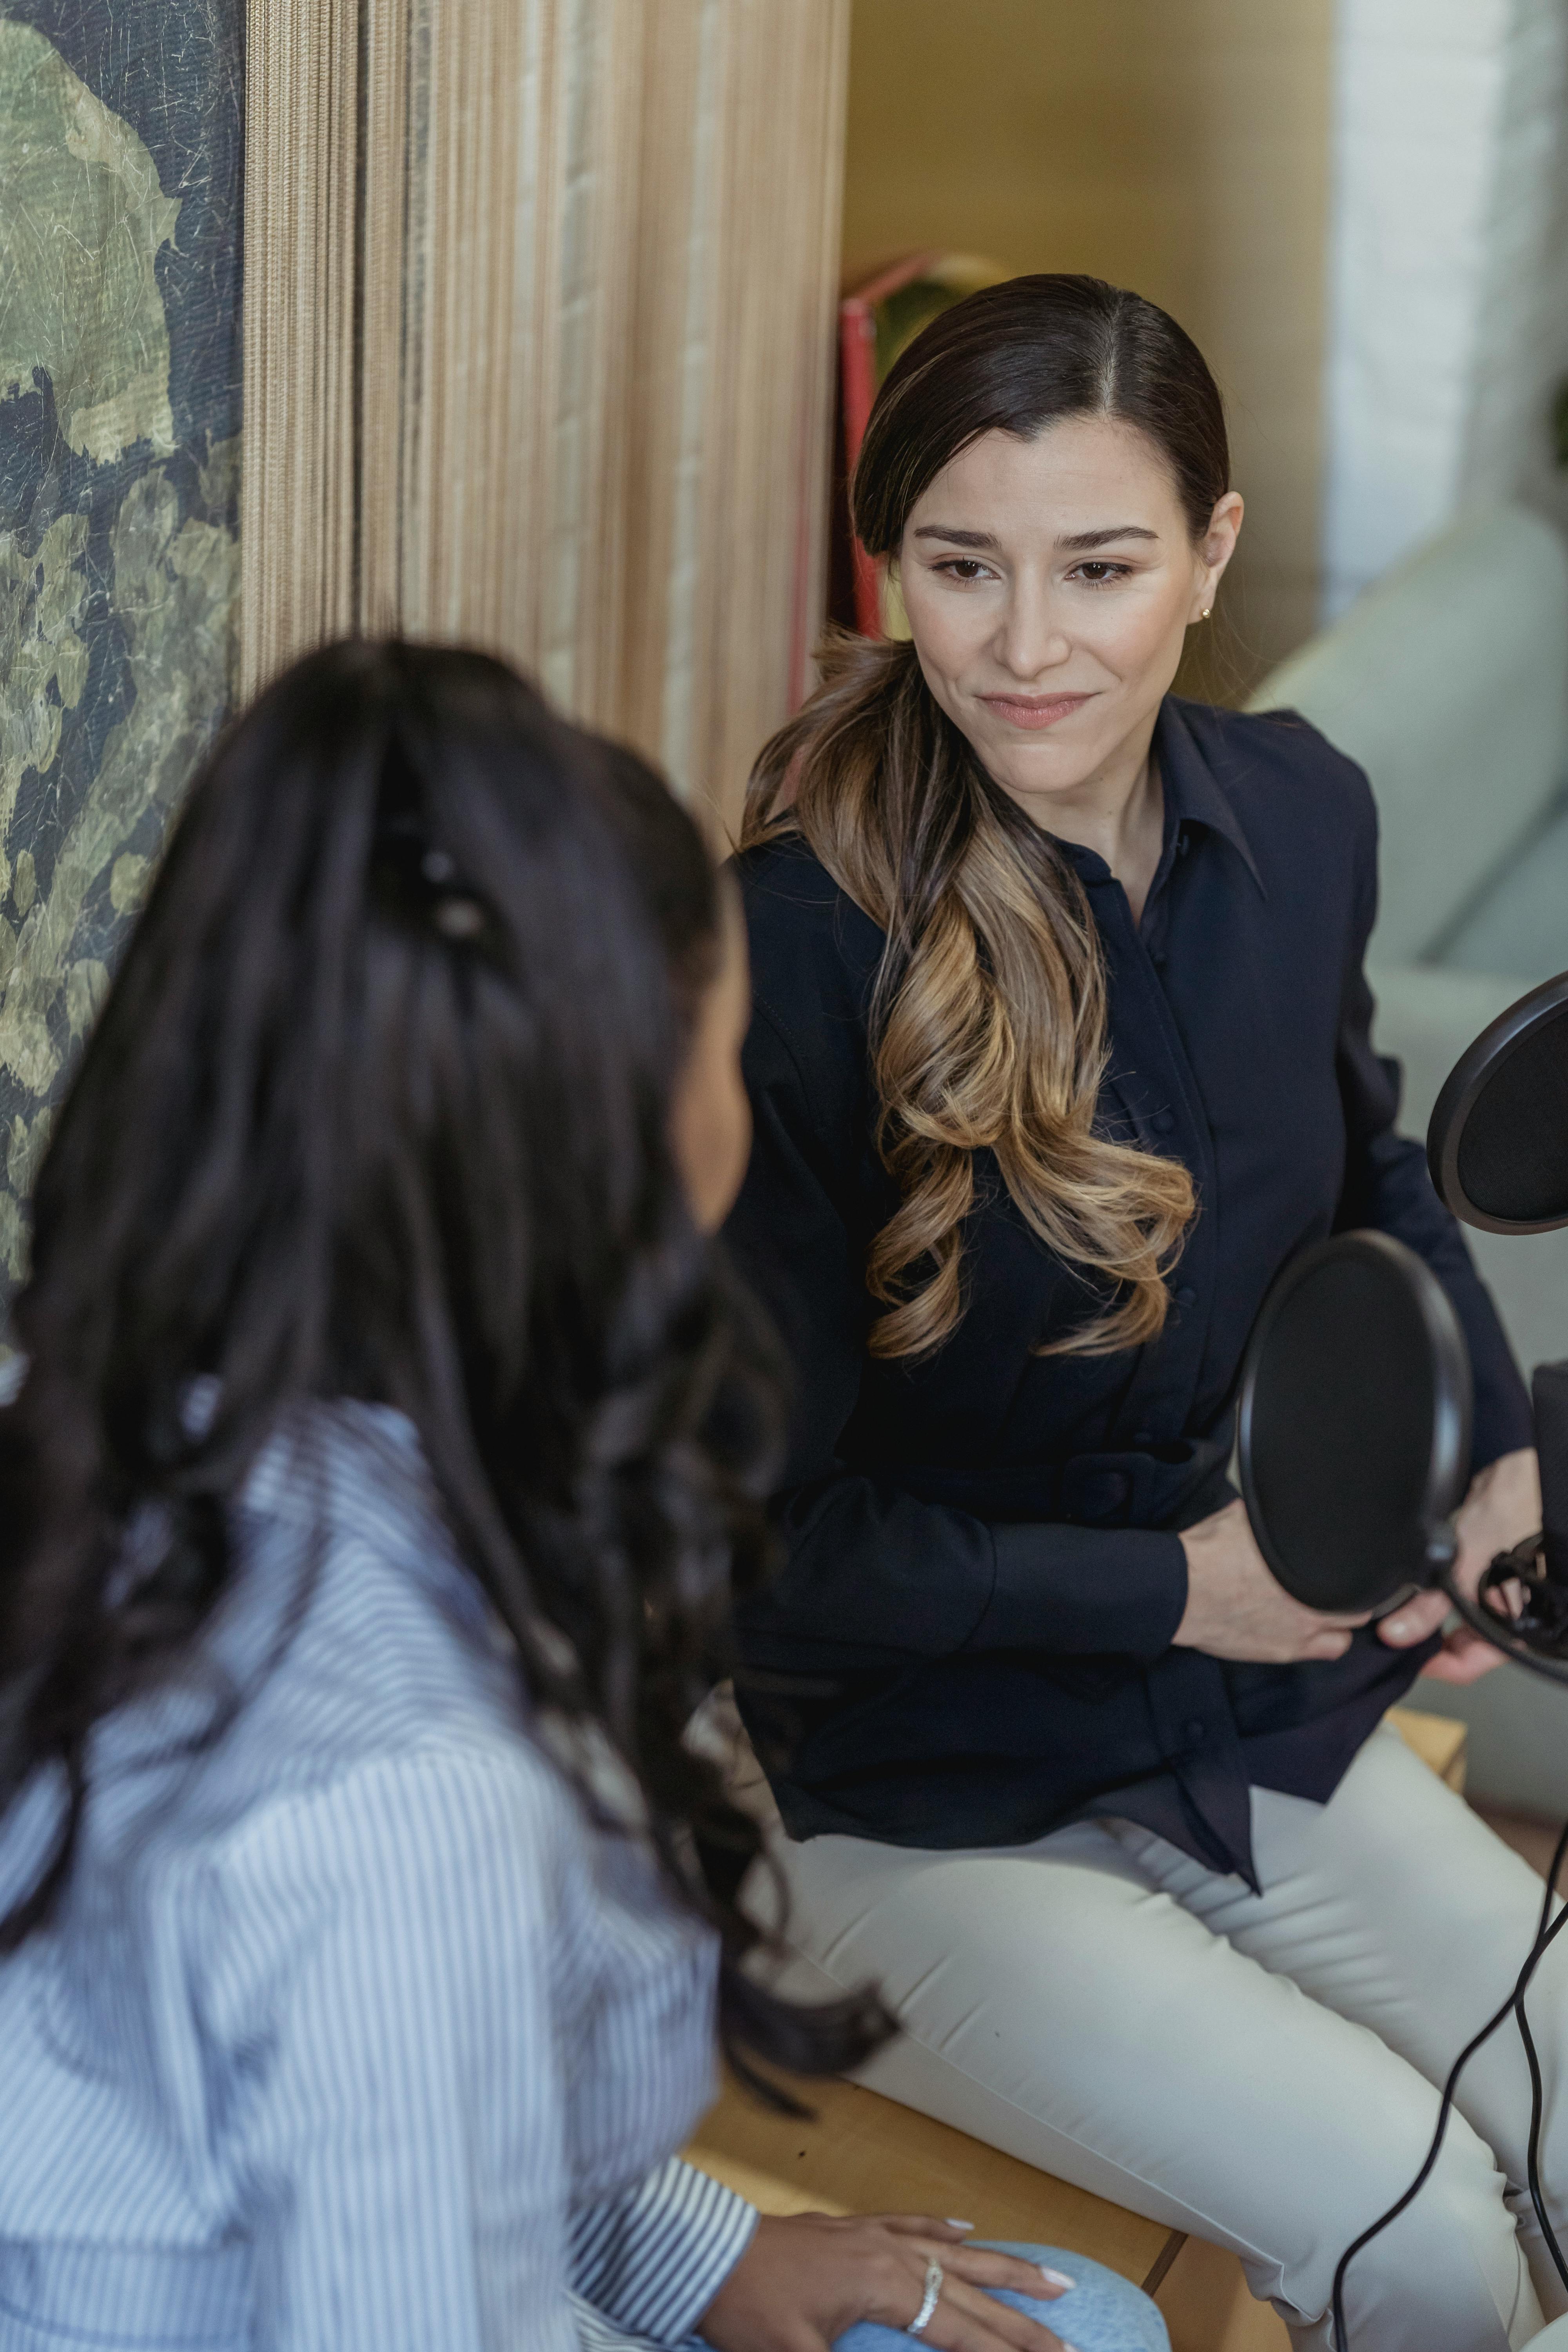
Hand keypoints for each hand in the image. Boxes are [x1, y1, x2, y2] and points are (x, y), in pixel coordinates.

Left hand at [698, 2212, 1076, 2351]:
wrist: (700, 2251)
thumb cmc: (744, 2305)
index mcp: (885, 2285)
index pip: (962, 2332)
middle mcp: (890, 2253)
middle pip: (973, 2293)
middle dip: (1025, 2323)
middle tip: (1073, 2342)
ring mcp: (873, 2234)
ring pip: (955, 2253)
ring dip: (1004, 2268)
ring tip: (1054, 2279)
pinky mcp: (851, 2228)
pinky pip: (911, 2224)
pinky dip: (943, 2228)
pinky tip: (966, 2226)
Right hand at [1174, 1499, 1369, 1661]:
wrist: (1180, 1591)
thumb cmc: (1206, 1554)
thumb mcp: (1241, 1519)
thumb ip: (1268, 1517)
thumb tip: (1274, 1504)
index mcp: (1307, 1564)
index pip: (1358, 1571)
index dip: (1356, 1570)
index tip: (1347, 1567)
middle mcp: (1313, 1599)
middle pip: (1358, 1606)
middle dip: (1351, 1597)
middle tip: (1337, 1591)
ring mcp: (1301, 1630)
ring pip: (1346, 1635)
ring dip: (1339, 1625)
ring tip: (1324, 1614)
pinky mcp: (1284, 1651)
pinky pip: (1324, 1652)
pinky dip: (1321, 1644)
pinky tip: (1307, 1633)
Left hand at [1377, 1447, 1540, 1685]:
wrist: (1521, 1478)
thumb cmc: (1510, 1521)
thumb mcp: (1464, 1569)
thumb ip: (1431, 1607)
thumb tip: (1395, 1637)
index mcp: (1510, 1628)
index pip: (1468, 1664)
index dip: (1434, 1665)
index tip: (1400, 1657)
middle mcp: (1500, 1616)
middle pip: (1458, 1645)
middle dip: (1426, 1642)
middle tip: (1389, 1635)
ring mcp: (1487, 1593)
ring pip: (1449, 1619)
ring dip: (1424, 1617)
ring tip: (1392, 1613)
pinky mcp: (1474, 1570)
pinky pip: (1447, 1593)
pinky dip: (1428, 1594)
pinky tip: (1405, 1589)